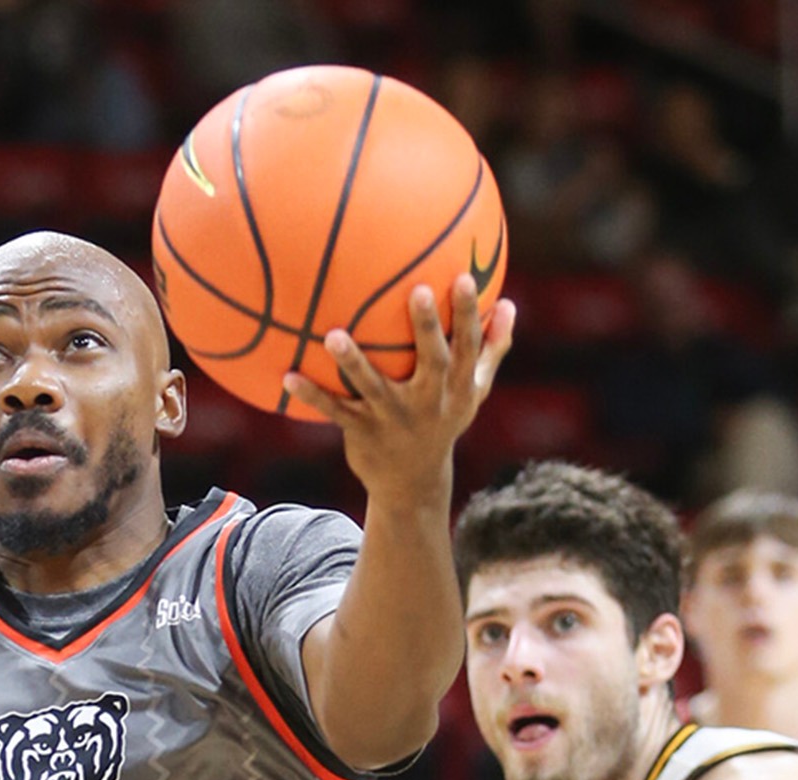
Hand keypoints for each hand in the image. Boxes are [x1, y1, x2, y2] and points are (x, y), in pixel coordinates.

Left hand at [283, 271, 514, 500]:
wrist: (414, 483)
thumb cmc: (443, 421)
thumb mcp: (473, 391)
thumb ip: (491, 349)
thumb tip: (510, 304)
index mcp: (457, 388)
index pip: (468, 346)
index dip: (469, 314)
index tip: (465, 278)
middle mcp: (429, 402)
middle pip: (432, 361)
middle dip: (427, 327)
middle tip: (418, 290)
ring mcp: (394, 418)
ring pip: (373, 386)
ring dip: (353, 362)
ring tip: (333, 335)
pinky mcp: (364, 432)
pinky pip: (335, 411)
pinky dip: (312, 395)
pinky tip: (287, 376)